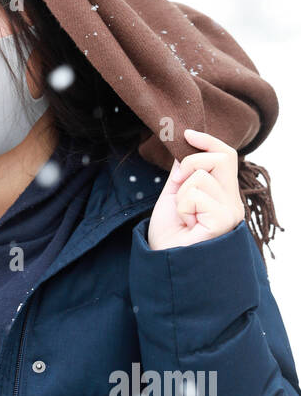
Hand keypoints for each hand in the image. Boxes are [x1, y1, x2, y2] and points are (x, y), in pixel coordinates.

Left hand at [147, 128, 245, 251]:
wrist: (164, 262)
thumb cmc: (168, 234)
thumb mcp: (173, 195)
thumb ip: (182, 173)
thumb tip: (186, 149)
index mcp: (222, 193)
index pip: (225, 155)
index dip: (208, 141)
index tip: (187, 133)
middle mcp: (232, 201)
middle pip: (221, 157)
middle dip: (192, 162)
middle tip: (178, 184)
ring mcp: (231, 211)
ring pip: (202, 176)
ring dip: (182, 194)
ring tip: (184, 216)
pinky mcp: (225, 220)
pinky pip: (198, 194)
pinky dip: (184, 206)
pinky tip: (187, 223)